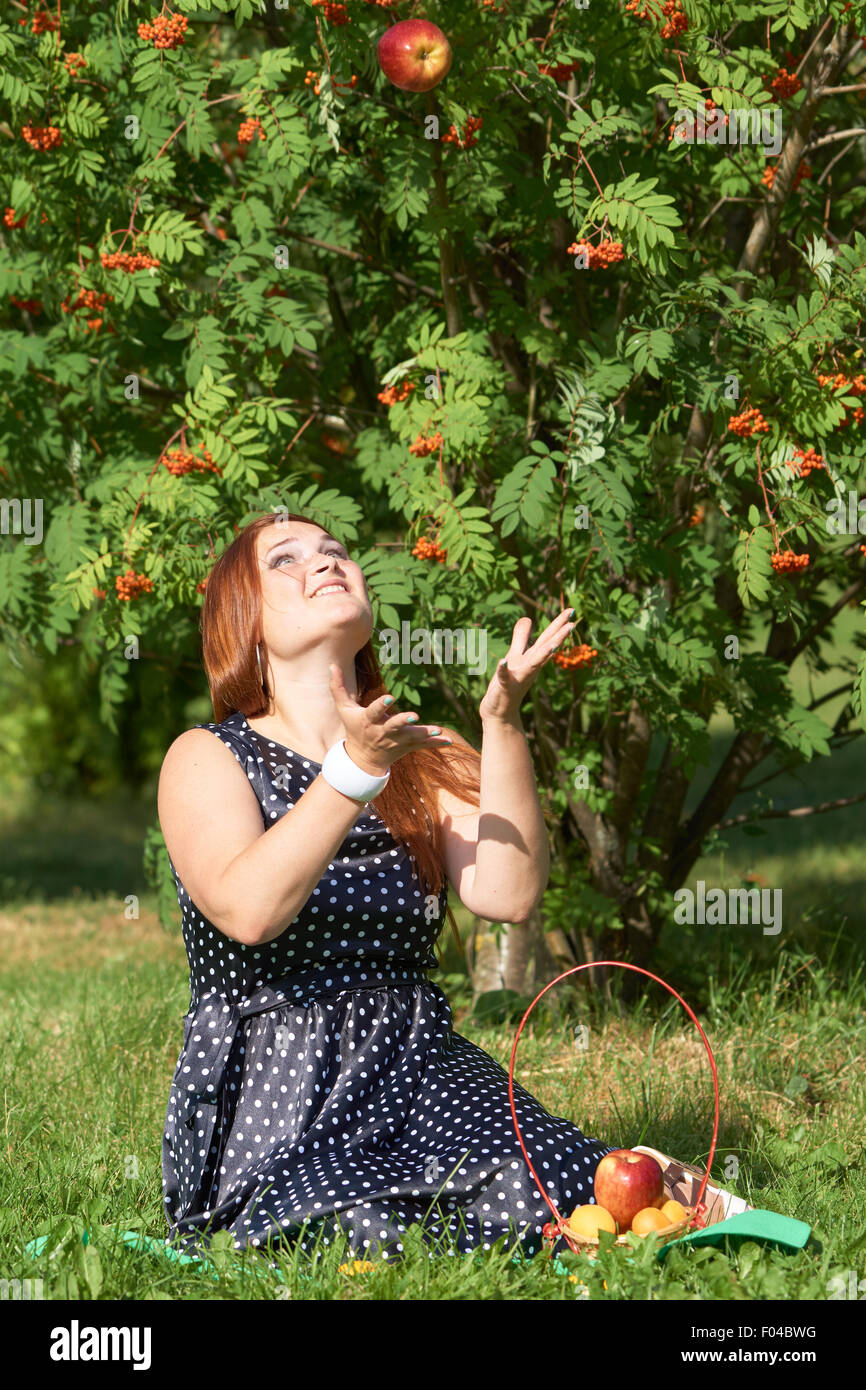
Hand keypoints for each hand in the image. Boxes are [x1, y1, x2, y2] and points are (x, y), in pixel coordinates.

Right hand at [328, 665, 451, 775]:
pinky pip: (423, 746)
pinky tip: (450, 741)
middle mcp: (383, 732)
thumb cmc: (354, 729)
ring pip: (411, 737)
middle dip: (403, 721)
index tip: (390, 697)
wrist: (362, 760)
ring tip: (438, 730)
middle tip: (414, 715)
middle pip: (394, 726)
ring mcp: (396, 741)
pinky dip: (436, 744)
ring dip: (425, 734)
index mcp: (368, 721)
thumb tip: (332, 664)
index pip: (374, 712)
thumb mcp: (344, 709)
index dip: (381, 705)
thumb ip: (337, 687)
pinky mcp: (407, 747)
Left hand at [479, 609, 575, 723]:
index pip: (547, 639)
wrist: (500, 711)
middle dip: (558, 637)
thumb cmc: (510, 682)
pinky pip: (504, 678)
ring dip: (543, 655)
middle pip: (545, 649)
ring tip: (553, 644)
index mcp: (532, 658)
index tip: (570, 611)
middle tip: (573, 623)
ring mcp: (519, 677)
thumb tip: (528, 617)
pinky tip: (502, 662)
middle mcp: (530, 667)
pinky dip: (503, 670)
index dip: (558, 625)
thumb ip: (521, 637)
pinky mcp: (504, 687)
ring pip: (532, 664)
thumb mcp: (515, 656)